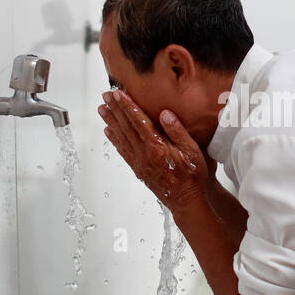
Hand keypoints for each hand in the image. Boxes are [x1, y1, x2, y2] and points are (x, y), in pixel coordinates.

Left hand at [98, 89, 208, 212]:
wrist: (186, 201)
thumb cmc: (192, 176)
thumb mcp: (192, 151)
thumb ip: (178, 132)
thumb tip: (165, 114)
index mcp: (157, 146)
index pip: (139, 121)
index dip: (127, 106)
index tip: (118, 94)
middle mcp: (144, 153)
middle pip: (126, 127)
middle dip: (115, 109)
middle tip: (105, 95)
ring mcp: (139, 162)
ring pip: (121, 137)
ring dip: (111, 122)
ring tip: (102, 109)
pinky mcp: (138, 169)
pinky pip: (123, 151)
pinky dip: (114, 139)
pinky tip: (109, 131)